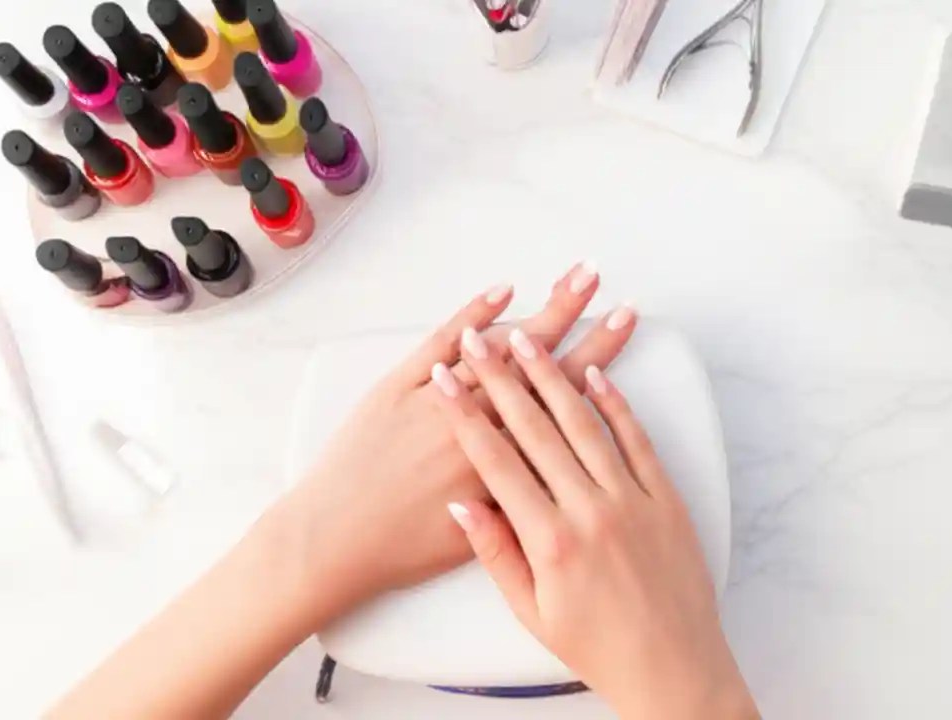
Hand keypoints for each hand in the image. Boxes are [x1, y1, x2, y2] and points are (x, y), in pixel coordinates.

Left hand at [274, 262, 638, 616]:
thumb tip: (552, 480)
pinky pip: (440, 341)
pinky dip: (471, 315)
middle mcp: (472, 423)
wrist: (331, 540)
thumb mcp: (472, 544)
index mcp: (497, 463)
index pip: (560, 401)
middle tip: (607, 288)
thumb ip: (517, 507)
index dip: (597, 362)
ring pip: (497, 347)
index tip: (621, 328)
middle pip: (537, 364)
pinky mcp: (397, 388)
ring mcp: (434, 398)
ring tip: (572, 280)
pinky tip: (502, 293)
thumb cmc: (397, 550)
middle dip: (578, 322)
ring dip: (538, 310)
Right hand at [431, 327, 757, 719]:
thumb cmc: (598, 647)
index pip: (496, 461)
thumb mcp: (531, 610)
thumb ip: (495, 552)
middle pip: (536, 429)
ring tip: (526, 339)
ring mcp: (632, 500)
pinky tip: (594, 373)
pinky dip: (615, 404)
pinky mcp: (665, 498)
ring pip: (584, 423)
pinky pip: (637, 440)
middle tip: (478, 341)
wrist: (673, 668)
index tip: (446, 381)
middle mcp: (591, 511)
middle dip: (501, 378)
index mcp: (550, 540)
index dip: (466, 415)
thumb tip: (462, 503)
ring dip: (551, 376)